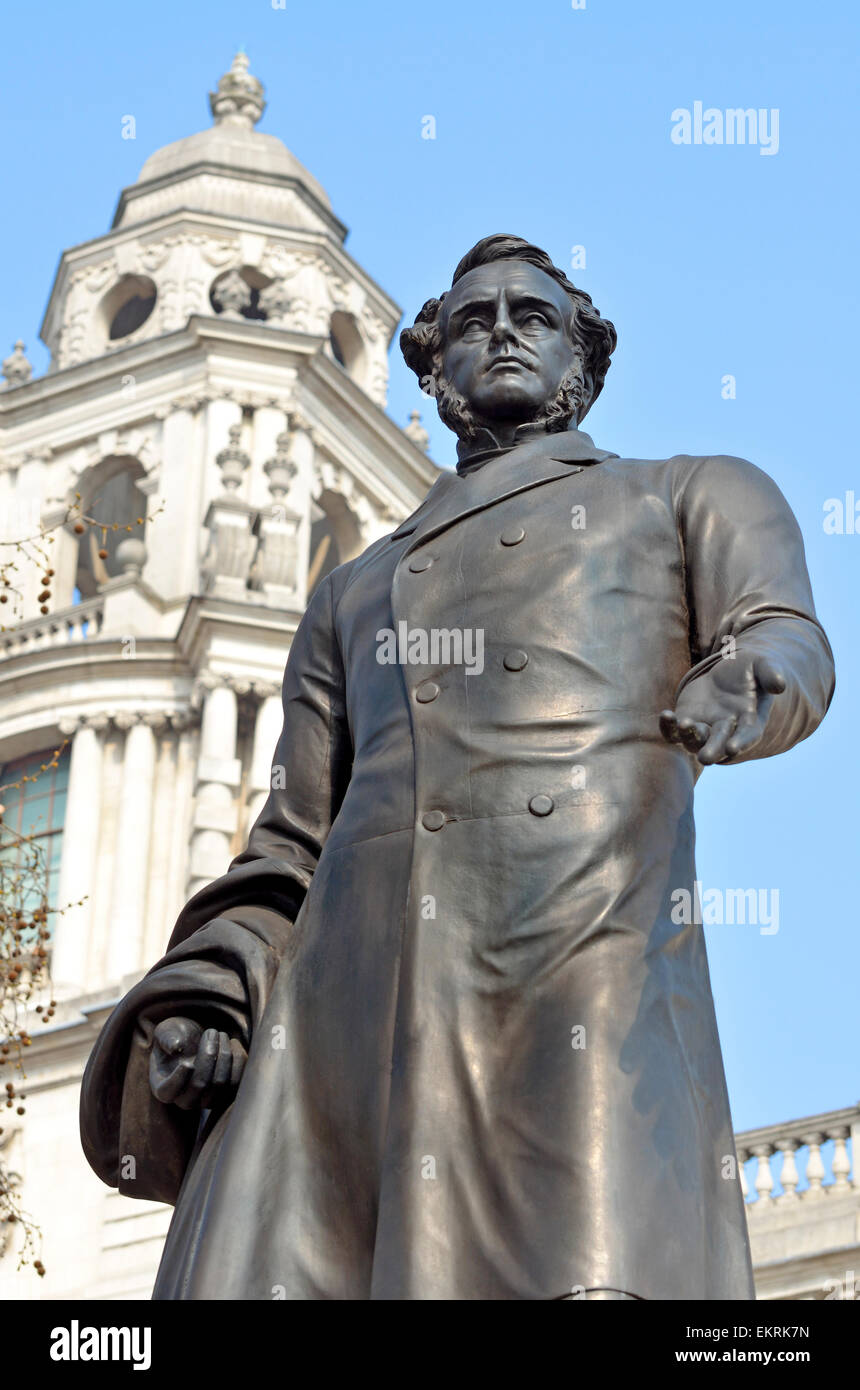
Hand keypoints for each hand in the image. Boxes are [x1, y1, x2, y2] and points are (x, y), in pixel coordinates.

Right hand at [148, 1016, 246, 1109]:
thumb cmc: (178, 1036)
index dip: (177, 1079)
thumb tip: (176, 1047)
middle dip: (208, 1054)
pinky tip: (233, 1043)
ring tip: (222, 1034)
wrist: (198, 1041)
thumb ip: (167, 1037)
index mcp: (163, 1087)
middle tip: (211, 1031)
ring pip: (220, 1084)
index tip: (186, 1061)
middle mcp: (186, 1100)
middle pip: (199, 1085)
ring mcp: (208, 1100)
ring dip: (224, 1055)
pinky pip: (237, 1082)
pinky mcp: (228, 1094)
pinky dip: (239, 1060)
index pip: (168, 1091)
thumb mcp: (167, 1031)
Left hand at [660, 653, 785, 764]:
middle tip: (705, 757)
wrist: (726, 673)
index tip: (732, 748)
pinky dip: (669, 727)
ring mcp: (704, 727)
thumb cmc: (749, 670)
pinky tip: (665, 715)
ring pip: (694, 741)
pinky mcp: (685, 720)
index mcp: (750, 721)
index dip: (741, 743)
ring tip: (684, 724)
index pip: (747, 736)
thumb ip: (771, 674)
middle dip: (712, 750)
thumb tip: (780, 685)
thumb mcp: (761, 665)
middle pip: (718, 744)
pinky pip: (674, 732)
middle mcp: (726, 730)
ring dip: (689, 737)